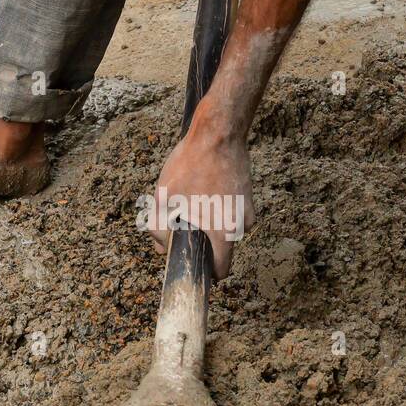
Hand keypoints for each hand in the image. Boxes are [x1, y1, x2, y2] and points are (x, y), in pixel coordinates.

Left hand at [149, 115, 254, 278]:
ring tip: (194, 199)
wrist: (218, 133)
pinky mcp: (247, 195)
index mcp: (224, 232)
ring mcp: (247, 209)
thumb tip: (162, 248)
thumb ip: (158, 230)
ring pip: (224, 228)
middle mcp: (241, 225)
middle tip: (185, 222)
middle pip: (221, 248)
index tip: (193, 264)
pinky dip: (217, 206)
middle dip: (203, 241)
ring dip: (210, 222)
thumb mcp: (163, 199)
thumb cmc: (192, 165)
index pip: (221, 270)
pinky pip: (229, 212)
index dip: (205, 272)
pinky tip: (205, 189)